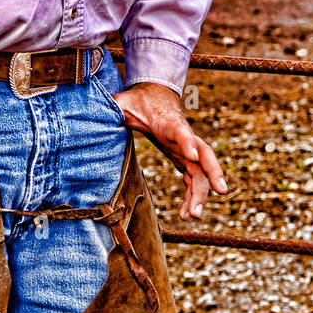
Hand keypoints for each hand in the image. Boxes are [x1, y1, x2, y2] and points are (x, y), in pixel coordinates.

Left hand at [111, 80, 227, 221]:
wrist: (155, 96)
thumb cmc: (138, 101)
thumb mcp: (122, 101)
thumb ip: (113, 105)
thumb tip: (95, 107)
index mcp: (167, 122)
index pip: (181, 131)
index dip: (187, 142)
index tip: (191, 155)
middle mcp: (184, 136)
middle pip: (204, 155)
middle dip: (211, 174)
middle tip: (216, 194)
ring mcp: (188, 149)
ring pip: (202, 172)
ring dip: (201, 194)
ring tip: (192, 216)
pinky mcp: (185, 159)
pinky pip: (194, 180)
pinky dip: (193, 197)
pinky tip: (186, 215)